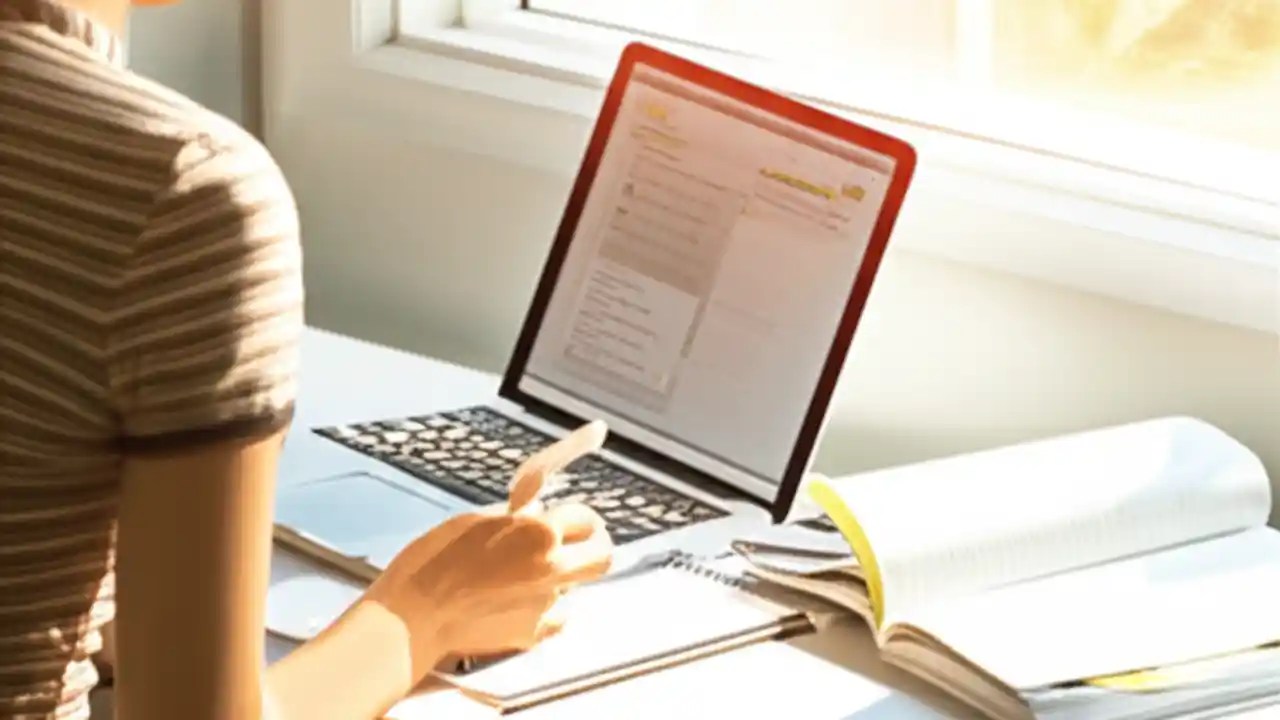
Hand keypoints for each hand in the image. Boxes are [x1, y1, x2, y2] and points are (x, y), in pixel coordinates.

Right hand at [358, 421, 613, 683]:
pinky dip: (542, 606)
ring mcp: (546, 605)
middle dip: (594, 544)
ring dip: (558, 577)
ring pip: (574, 586)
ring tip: (521, 575)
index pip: (586, 518)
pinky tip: (514, 600)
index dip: (576, 516)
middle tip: (576, 541)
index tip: (567, 517)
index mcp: (539, 533)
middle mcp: (551, 569)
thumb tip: (539, 511)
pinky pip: (555, 614)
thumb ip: (516, 516)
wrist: (412, 617)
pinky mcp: (533, 634)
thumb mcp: (477, 520)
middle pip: (603, 555)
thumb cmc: (434, 562)